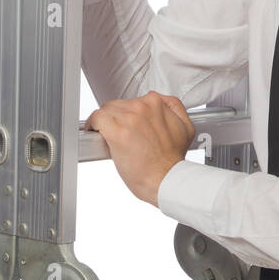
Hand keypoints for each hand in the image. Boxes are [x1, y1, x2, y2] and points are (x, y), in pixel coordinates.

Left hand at [84, 91, 195, 206]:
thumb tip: (162, 102)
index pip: (134, 100)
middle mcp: (143, 107)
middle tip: (122, 134)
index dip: (130, 114)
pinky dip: (93, 125)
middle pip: (118, 105)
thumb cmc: (171, 161)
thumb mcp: (185, 128)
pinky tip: (95, 133)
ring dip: (106, 123)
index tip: (129, 124)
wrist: (165, 179)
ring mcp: (129, 118)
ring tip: (109, 136)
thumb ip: (174, 108)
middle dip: (118, 119)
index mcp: (157, 104)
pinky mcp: (115, 131)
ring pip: (106, 111)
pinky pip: (96, 118)